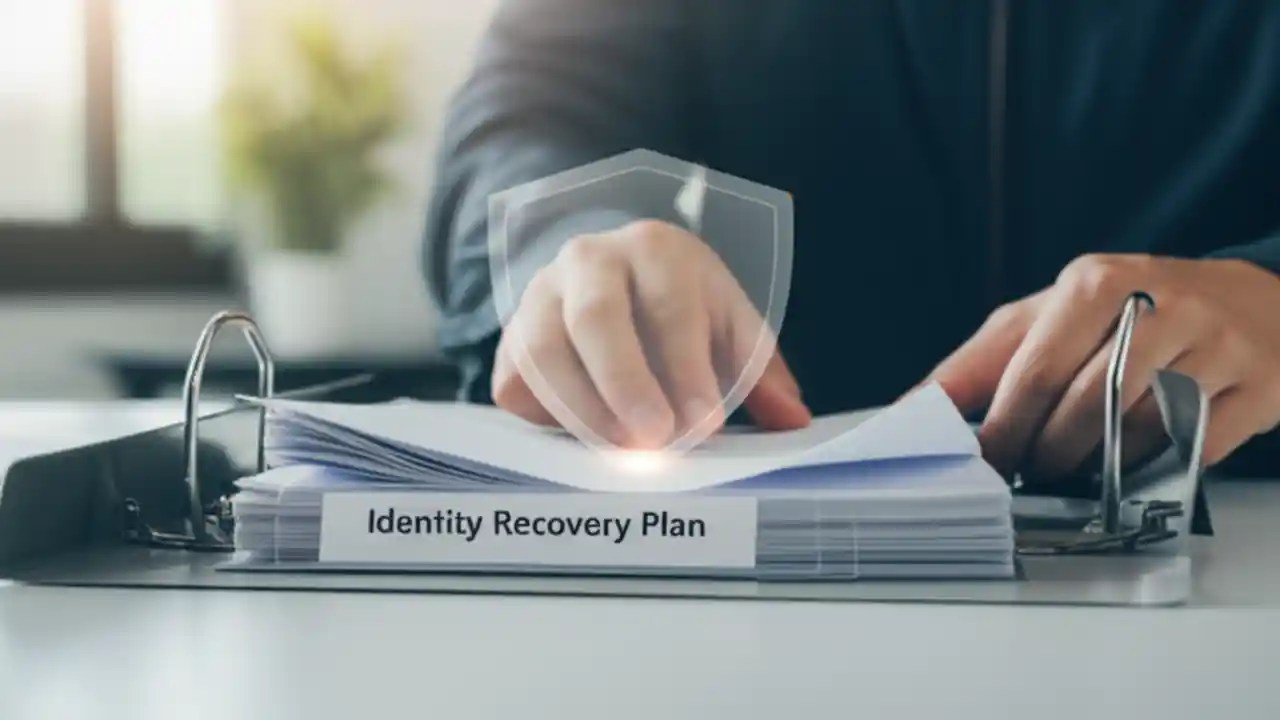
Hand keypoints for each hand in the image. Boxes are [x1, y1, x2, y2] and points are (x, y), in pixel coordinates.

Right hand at [492, 219, 810, 447]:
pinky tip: (581, 445)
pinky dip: (547, 419)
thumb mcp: (728, 329)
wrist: (609, 286)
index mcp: (655, 249)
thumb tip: (794, 421)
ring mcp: (539, 297)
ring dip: (583, 410)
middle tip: (654, 440)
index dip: (686, 366)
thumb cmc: (680, 313)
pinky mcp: (509, 341)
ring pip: (544, 351)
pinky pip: (516, 382)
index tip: (706, 422)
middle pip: (595, 317)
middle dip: (625, 383)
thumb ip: (760, 373)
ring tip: (620, 454)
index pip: (670, 304)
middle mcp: (589, 261)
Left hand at [926, 254, 1279, 479]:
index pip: (1035, 370)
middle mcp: (1160, 305)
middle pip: (1083, 406)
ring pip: (1138, 432)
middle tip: (1025, 474)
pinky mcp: (1257, 387)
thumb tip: (911, 410)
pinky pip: (1192, 449)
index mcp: (1096, 282)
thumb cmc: (1130, 312)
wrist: (1253, 302)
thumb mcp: (1050, 316)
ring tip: (1071, 474)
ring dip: (1094, 469)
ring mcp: (1216, 346)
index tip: (979, 464)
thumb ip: (983, 361)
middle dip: (1043, 454)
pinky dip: (1152, 471)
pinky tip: (1130, 471)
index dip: (1002, 429)